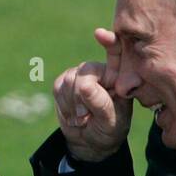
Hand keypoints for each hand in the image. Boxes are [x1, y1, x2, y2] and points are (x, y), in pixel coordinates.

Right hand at [51, 28, 131, 163]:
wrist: (90, 142)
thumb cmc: (109, 130)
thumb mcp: (112, 121)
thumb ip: (101, 103)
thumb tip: (83, 85)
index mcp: (118, 76)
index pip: (116, 53)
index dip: (109, 42)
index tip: (99, 34)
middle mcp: (99, 70)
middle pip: (83, 74)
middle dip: (81, 99)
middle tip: (86, 117)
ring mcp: (80, 74)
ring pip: (68, 81)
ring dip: (72, 105)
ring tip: (82, 118)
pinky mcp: (64, 82)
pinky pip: (58, 88)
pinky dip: (63, 106)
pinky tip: (73, 115)